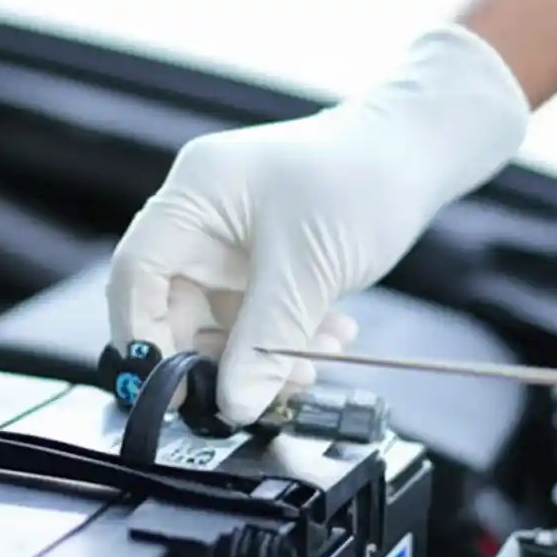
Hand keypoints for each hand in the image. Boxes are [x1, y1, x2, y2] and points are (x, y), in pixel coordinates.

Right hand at [106, 24, 529, 424]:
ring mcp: (229, 238)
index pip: (137, 273)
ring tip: (311, 364)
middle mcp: (201, 216)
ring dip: (259, 351)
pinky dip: (283, 336)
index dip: (143, 335)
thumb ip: (264, 342)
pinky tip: (327, 339)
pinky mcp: (259, 257)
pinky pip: (252, 313)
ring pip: (217, 318)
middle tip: (254, 392)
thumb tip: (234, 405)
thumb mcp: (307, 268)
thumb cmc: (364, 176)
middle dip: (217, 354)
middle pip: (174, 305)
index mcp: (194, 195)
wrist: (419, 152)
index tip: (172, 384)